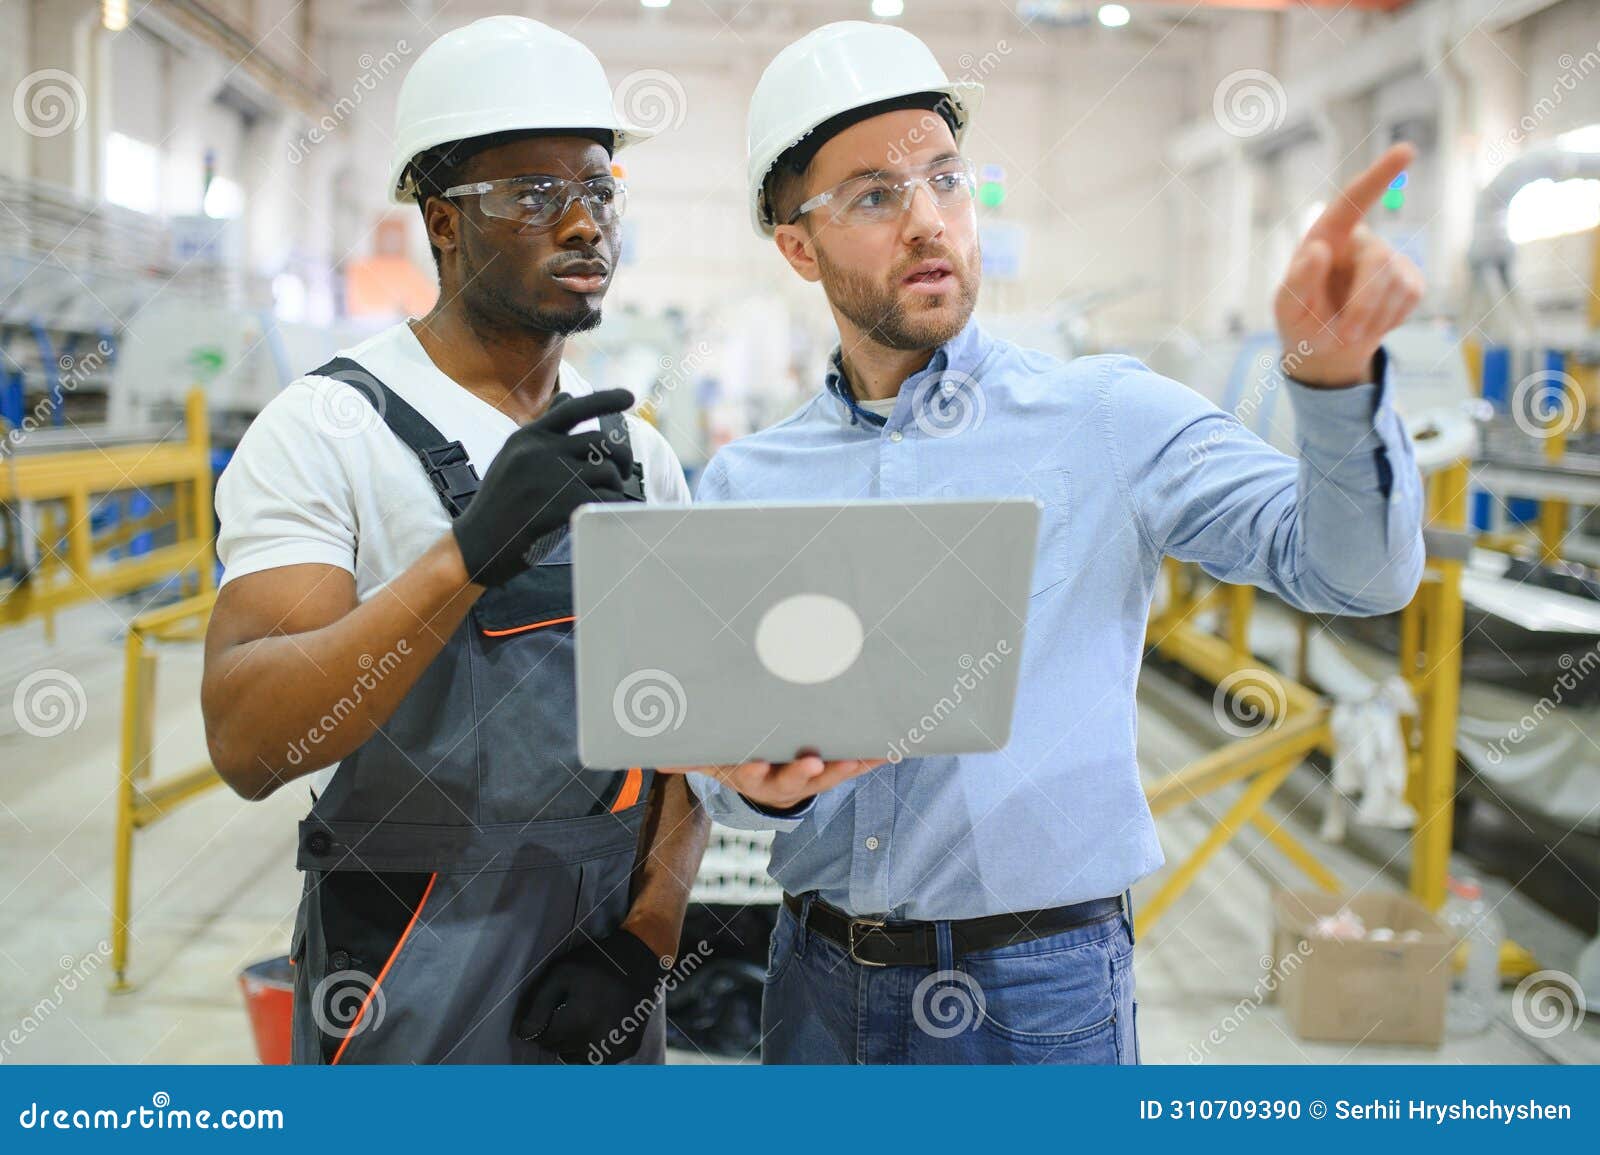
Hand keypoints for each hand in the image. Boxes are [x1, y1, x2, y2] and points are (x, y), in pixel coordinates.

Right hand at [451, 389, 634, 586]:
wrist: (477, 544)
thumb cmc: (498, 503)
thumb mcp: (512, 456)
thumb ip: (542, 430)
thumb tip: (569, 397)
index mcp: (528, 436)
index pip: (573, 407)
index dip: (605, 399)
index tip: (629, 396)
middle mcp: (540, 450)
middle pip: (600, 440)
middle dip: (620, 456)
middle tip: (621, 472)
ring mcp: (550, 477)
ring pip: (606, 470)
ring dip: (615, 485)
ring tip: (608, 497)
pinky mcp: (561, 504)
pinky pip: (604, 497)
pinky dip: (612, 505)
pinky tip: (608, 511)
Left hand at [516, 929, 664, 1063]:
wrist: (640, 961)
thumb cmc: (596, 964)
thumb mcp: (560, 974)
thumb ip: (538, 1006)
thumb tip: (525, 1035)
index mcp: (580, 1020)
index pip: (543, 1038)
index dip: (541, 1022)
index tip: (552, 1007)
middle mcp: (599, 1040)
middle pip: (559, 1049)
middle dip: (557, 1032)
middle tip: (569, 1008)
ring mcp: (616, 1048)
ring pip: (575, 1058)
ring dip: (572, 1043)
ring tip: (583, 1016)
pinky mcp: (627, 1050)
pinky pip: (596, 1059)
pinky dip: (591, 1046)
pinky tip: (598, 1024)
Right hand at [656, 752, 883, 810]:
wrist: (761, 778)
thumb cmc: (735, 758)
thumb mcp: (711, 757)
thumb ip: (688, 756)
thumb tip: (655, 757)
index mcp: (750, 777)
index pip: (751, 776)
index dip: (753, 771)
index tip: (756, 765)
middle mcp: (779, 784)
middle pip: (792, 782)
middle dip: (803, 773)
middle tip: (813, 762)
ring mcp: (807, 782)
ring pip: (828, 776)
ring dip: (846, 768)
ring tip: (863, 757)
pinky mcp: (830, 773)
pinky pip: (852, 767)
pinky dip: (870, 759)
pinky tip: (890, 748)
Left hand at [1274, 143, 1424, 387]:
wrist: (1328, 347)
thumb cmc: (1302, 320)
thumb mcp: (1286, 309)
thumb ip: (1296, 283)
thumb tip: (1317, 249)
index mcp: (1326, 237)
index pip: (1352, 202)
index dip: (1379, 177)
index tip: (1406, 151)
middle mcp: (1360, 241)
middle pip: (1379, 259)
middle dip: (1364, 301)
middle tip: (1347, 334)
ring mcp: (1390, 259)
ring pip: (1396, 283)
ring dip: (1371, 317)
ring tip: (1349, 330)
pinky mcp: (1411, 281)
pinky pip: (1410, 299)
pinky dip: (1387, 321)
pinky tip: (1371, 323)